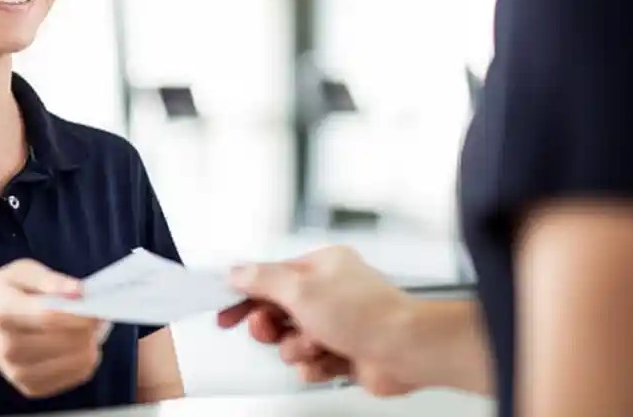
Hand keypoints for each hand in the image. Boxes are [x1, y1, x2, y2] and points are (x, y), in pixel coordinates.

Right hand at [0, 259, 105, 397]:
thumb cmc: (4, 292)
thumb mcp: (23, 272)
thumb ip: (52, 280)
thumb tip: (80, 291)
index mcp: (4, 313)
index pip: (50, 317)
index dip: (80, 314)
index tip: (99, 307)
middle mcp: (7, 347)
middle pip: (64, 341)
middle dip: (89, 329)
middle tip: (97, 316)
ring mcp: (16, 371)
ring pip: (72, 362)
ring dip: (90, 346)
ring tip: (89, 331)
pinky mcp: (27, 386)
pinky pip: (70, 378)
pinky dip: (84, 362)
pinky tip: (82, 348)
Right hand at [217, 246, 418, 396]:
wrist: (405, 350)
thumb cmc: (368, 313)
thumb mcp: (301, 289)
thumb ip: (262, 279)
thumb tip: (237, 271)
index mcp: (321, 267)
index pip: (270, 277)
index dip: (245, 295)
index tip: (227, 312)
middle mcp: (328, 293)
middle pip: (277, 313)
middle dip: (273, 327)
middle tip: (273, 330)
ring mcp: (336, 325)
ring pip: (291, 343)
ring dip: (299, 348)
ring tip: (316, 345)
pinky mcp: (342, 353)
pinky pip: (309, 364)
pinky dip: (316, 366)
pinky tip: (329, 360)